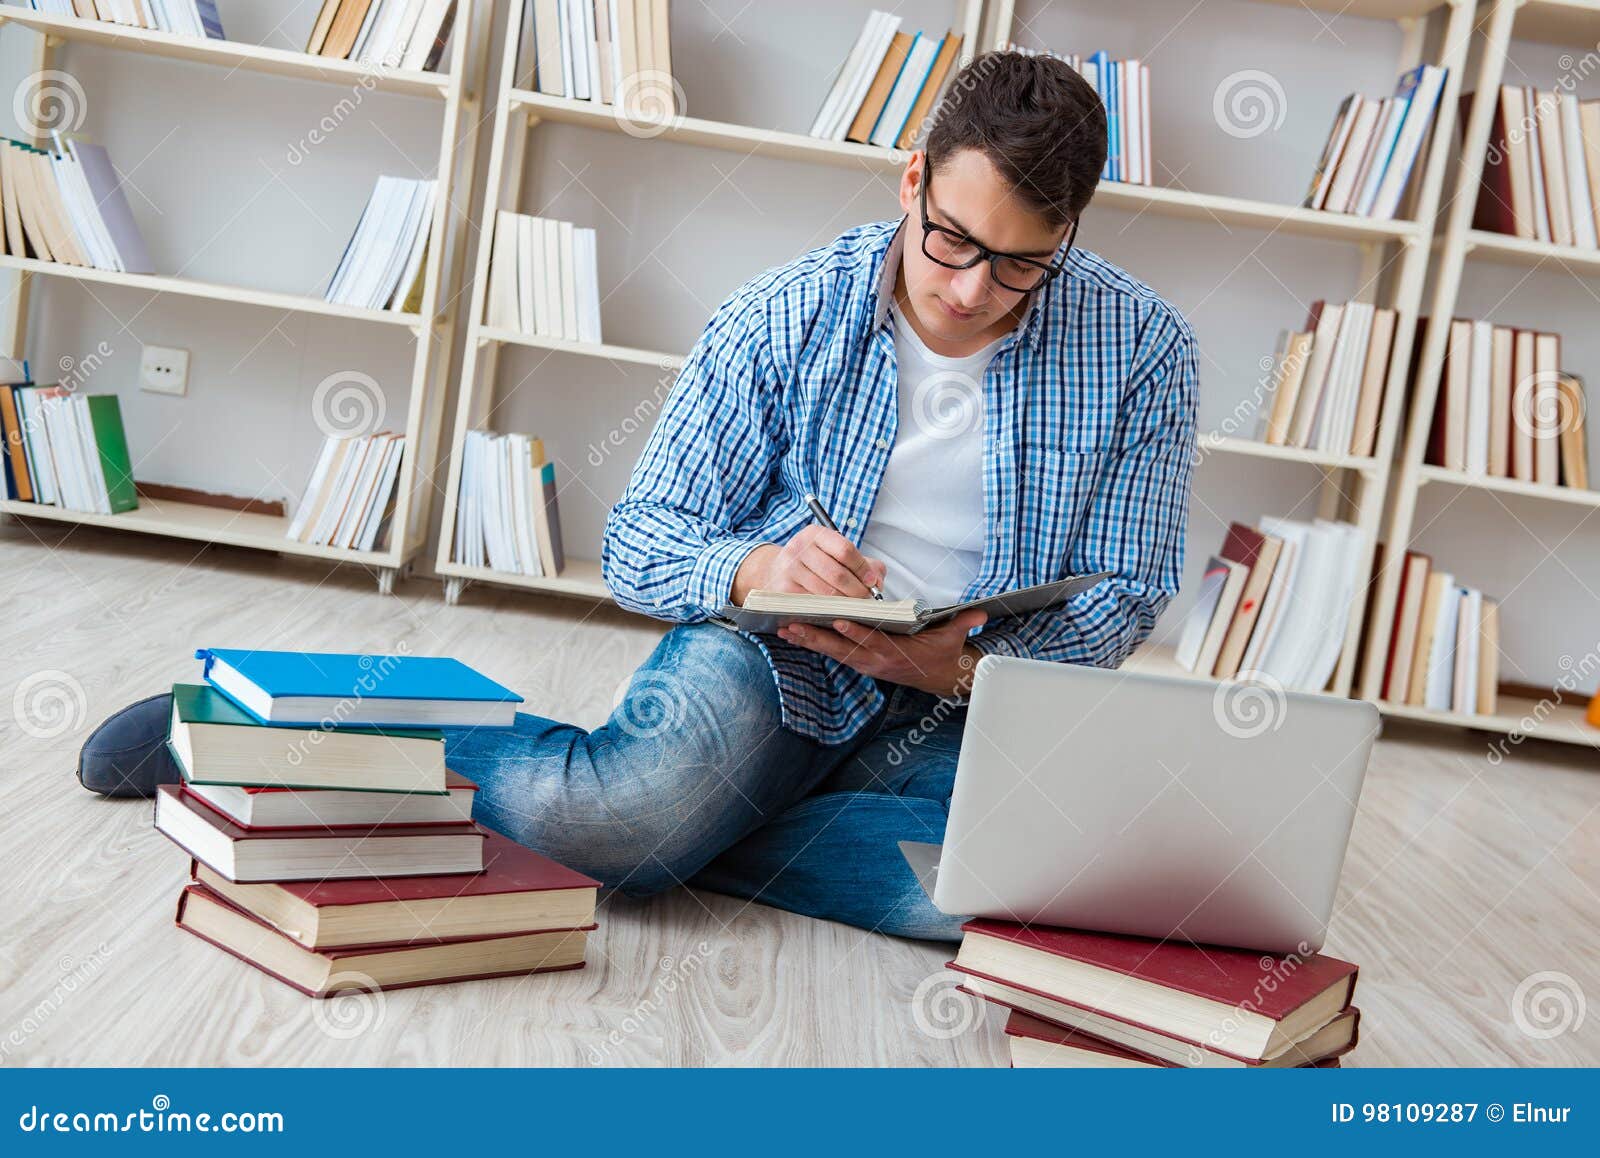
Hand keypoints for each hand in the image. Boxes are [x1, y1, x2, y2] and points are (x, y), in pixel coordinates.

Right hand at [732, 525, 886, 603]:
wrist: (776, 571)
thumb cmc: (816, 563)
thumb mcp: (836, 554)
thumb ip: (864, 564)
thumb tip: (877, 582)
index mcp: (815, 534)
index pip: (845, 550)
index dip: (863, 568)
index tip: (873, 582)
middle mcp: (799, 548)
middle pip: (837, 574)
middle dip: (857, 591)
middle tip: (866, 601)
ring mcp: (789, 570)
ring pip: (827, 593)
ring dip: (845, 604)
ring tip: (855, 608)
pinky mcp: (783, 591)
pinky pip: (813, 605)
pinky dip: (829, 612)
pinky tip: (837, 614)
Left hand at [778, 610, 986, 697]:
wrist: (940, 677)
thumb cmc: (942, 652)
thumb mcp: (955, 637)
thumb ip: (964, 623)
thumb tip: (980, 613)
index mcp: (897, 654)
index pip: (873, 643)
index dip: (855, 634)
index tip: (838, 622)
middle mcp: (876, 661)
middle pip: (842, 649)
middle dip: (817, 637)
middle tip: (794, 625)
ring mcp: (866, 664)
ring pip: (832, 653)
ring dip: (808, 640)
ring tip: (785, 628)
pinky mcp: (859, 663)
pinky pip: (832, 654)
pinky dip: (813, 643)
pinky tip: (794, 634)